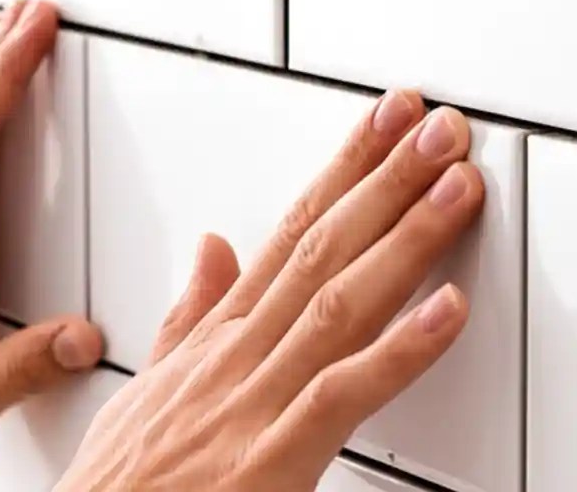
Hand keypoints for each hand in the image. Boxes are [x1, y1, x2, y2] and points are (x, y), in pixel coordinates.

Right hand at [56, 92, 483, 490]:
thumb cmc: (120, 488)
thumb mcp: (148, 387)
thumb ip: (189, 316)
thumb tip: (215, 248)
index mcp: (221, 338)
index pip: (292, 231)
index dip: (345, 170)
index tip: (387, 122)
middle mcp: (240, 355)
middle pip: (322, 247)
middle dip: (386, 179)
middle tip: (440, 126)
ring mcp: (254, 404)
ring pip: (339, 302)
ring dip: (405, 238)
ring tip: (456, 185)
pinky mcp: (269, 464)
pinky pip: (341, 395)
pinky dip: (398, 351)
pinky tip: (448, 309)